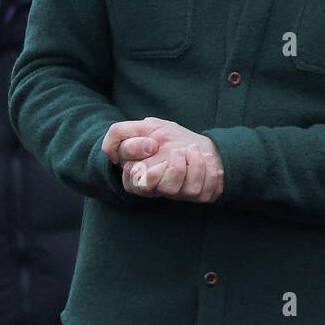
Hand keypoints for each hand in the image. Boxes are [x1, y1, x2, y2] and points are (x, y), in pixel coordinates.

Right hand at [101, 117, 224, 202]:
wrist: (197, 142)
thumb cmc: (166, 138)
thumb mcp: (143, 128)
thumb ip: (119, 133)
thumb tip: (113, 154)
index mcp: (138, 178)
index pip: (134, 180)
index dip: (146, 162)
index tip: (152, 144)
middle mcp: (158, 190)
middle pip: (163, 189)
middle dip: (175, 167)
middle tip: (179, 150)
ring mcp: (180, 195)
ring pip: (188, 190)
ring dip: (195, 165)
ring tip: (194, 149)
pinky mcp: (200, 196)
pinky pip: (208, 189)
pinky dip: (210, 170)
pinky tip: (208, 159)